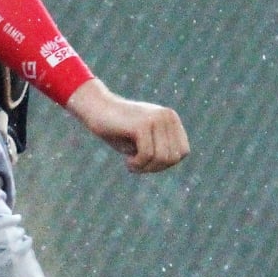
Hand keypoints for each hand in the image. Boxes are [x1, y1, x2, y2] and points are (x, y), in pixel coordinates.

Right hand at [66, 80, 188, 172]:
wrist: (95, 108)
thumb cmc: (117, 129)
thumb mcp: (142, 141)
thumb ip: (160, 149)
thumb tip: (170, 161)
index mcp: (171, 118)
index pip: (182, 152)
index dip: (165, 164)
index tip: (146, 162)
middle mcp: (167, 116)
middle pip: (173, 158)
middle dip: (154, 168)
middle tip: (137, 164)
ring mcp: (156, 119)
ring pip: (161, 158)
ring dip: (145, 168)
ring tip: (131, 164)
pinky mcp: (142, 124)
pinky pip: (147, 155)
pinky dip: (137, 164)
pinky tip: (127, 161)